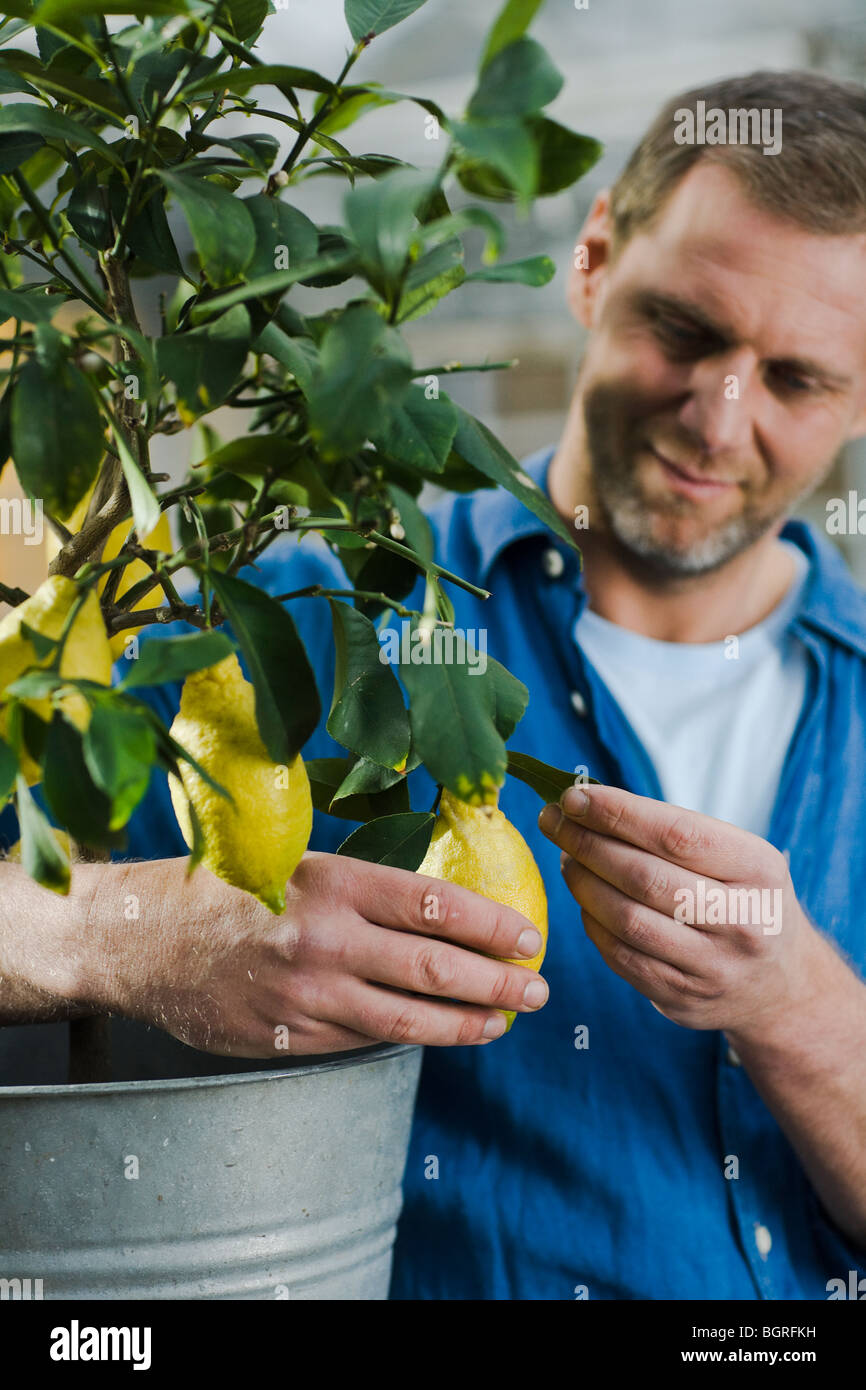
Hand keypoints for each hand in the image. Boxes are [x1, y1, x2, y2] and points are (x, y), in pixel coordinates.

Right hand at [77, 852, 547, 1056]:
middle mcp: (323, 938)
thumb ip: (366, 890)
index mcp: (331, 882)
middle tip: (538, 989)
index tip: (529, 935)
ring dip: (468, 1023)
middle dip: (498, 982)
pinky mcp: (291, 1036)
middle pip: (433, 967)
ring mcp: (307, 994)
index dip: (491, 924)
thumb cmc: (232, 891)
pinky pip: (366, 1041)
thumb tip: (450, 911)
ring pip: (408, 1018)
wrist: (145, 940)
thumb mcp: (299, 867)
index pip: (434, 903)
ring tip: (504, 1021)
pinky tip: (444, 1034)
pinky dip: (415, 1039)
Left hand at [538, 783, 820, 1040]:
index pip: (676, 834)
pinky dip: (592, 921)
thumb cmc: (744, 899)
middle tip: (552, 820)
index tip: (574, 796)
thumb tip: (588, 803)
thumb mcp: (739, 857)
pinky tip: (584, 899)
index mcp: (760, 871)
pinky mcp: (682, 1000)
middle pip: (644, 877)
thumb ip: (674, 832)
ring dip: (582, 882)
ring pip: (626, 920)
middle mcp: (743, 922)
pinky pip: (620, 957)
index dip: (616, 812)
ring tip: (566, 857)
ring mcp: (713, 968)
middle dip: (586, 843)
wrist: (781, 985)